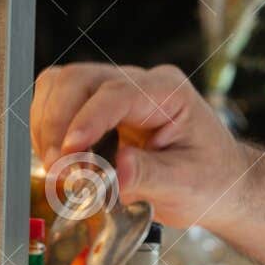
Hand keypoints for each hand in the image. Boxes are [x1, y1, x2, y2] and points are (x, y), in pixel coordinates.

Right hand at [30, 63, 247, 229]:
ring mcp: (115, 92)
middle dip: (57, 123)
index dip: (87, 120)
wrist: (216, 182)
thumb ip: (151, 175)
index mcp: (167, 92)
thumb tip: (117, 172)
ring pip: (60, 86)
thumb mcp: (188, 183)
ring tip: (57, 168)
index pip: (117, 93)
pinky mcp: (97, 109)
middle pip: (78, 80)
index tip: (69, 153)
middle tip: (58, 169)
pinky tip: (60, 160)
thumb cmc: (209, 179)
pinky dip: (48, 132)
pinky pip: (58, 104)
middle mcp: (139, 83)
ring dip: (47, 127)